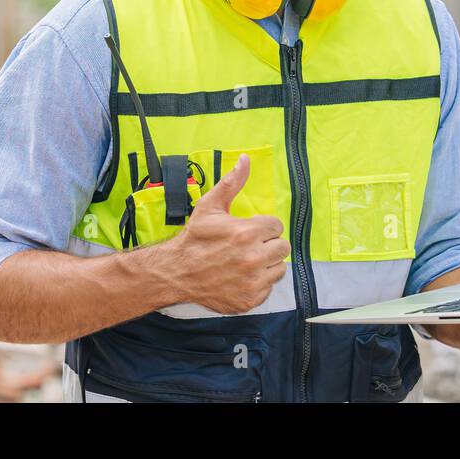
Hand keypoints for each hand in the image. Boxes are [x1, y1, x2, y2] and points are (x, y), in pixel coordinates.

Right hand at [162, 153, 289, 313]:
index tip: (249, 231)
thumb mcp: (211, 206)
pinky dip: (259, 283)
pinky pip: (269, 287)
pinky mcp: (251, 299)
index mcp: (247, 233)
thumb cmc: (195, 238)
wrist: (176, 272)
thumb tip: (245, 159)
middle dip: (268, 244)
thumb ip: (232, 182)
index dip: (263, 227)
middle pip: (282, 247)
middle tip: (248, 246)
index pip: (277, 226)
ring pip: (279, 268)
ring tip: (246, 261)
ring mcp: (253, 281)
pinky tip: (242, 277)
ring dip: (267, 264)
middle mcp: (253, 258)